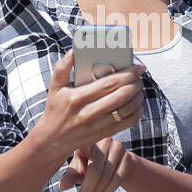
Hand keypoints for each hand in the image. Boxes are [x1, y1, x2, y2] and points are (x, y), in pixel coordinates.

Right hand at [31, 50, 145, 163]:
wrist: (52, 139)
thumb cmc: (55, 109)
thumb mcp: (54, 87)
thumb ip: (62, 68)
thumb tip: (73, 52)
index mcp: (77, 98)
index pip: (108, 84)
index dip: (127, 74)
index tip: (137, 67)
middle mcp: (88, 113)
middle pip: (121, 96)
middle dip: (135, 83)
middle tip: (139, 76)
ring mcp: (97, 125)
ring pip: (127, 110)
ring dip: (138, 97)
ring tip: (138, 88)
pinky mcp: (104, 134)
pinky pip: (128, 123)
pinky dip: (137, 112)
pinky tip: (136, 104)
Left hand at [57, 136, 132, 191]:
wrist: (116, 164)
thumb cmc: (90, 166)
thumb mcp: (78, 170)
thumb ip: (70, 176)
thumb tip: (62, 186)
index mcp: (88, 140)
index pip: (82, 150)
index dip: (78, 167)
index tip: (74, 181)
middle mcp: (103, 140)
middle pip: (95, 169)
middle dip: (88, 188)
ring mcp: (118, 147)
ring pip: (107, 176)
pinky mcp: (128, 158)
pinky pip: (117, 179)